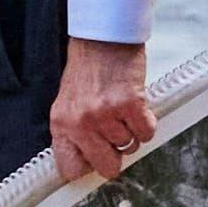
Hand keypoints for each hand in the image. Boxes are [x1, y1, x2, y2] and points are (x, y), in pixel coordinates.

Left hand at [49, 39, 153, 185]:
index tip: (97, 161)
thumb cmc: (88, 69)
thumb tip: (90, 163)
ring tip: (123, 109)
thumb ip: (76, 133)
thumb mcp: (69, 103)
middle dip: (116, 155)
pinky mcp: (129, 104)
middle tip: (117, 134)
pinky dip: (146, 123)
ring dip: (131, 131)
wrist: (103, 37)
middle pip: (106, 166)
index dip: (88, 168)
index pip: (70, 169)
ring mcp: (105, 114)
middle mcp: (80, 123)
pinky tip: (137, 106)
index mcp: (61, 124)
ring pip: (129, 146)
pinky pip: (145, 133)